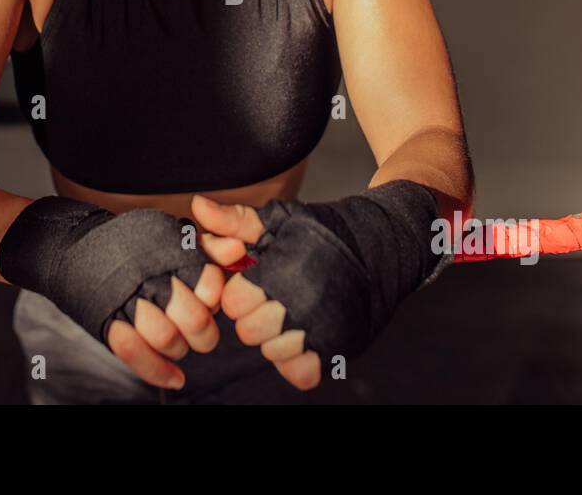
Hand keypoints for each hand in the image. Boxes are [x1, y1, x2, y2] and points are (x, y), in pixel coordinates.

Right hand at [0, 198, 224, 390]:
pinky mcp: (107, 322)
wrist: (74, 246)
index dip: (213, 298)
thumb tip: (239, 251)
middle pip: (191, 317)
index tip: (209, 299)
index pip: (208, 283)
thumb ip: (208, 247)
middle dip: (202, 331)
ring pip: (165, 338)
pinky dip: (158, 372)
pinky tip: (176, 378)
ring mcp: (126, 301)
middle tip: (200, 330)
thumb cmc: (131, 244)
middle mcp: (149, 277)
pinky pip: (133, 353)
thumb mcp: (171, 236)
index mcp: (169, 253)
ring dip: (179, 349)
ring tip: (180, 344)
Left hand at [192, 181, 448, 390]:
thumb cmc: (324, 233)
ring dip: (278, 339)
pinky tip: (306, 337)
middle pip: (249, 332)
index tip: (257, 282)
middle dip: (256, 316)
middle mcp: (302, 301)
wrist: (384, 248)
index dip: (240, 293)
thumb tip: (198, 207)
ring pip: (273, 353)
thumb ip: (235, 221)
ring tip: (293, 315)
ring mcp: (322, 329)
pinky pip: (302, 373)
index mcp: (282, 268)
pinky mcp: (340, 349)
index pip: (233, 302)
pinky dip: (300, 361)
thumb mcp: (279, 220)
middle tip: (275, 299)